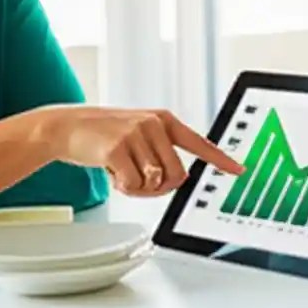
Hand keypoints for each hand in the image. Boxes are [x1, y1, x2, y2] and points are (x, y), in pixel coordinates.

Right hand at [37, 107, 243, 197]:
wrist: (67, 126)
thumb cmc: (105, 135)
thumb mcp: (139, 135)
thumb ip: (160, 153)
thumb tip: (178, 180)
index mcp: (164, 120)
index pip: (199, 143)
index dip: (221, 159)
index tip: (239, 170)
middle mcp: (154, 124)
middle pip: (177, 174)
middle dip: (160, 186)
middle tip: (139, 178)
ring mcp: (136, 134)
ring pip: (155, 181)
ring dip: (139, 188)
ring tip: (122, 171)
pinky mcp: (118, 147)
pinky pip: (133, 184)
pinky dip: (123, 187)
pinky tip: (111, 172)